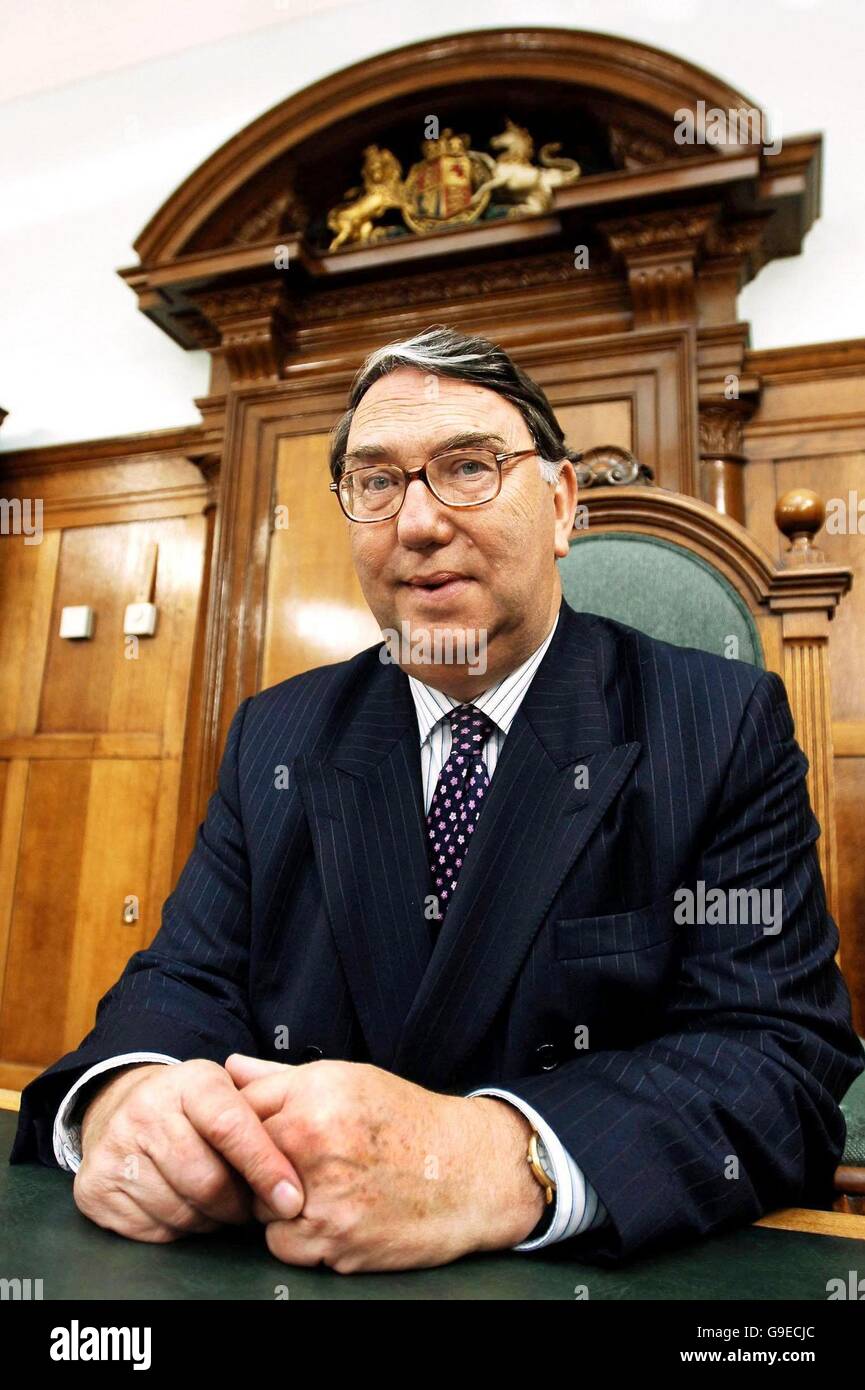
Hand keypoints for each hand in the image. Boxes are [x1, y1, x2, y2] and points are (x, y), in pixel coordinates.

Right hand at [74, 1059, 304, 1242]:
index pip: (231, 1127)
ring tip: (220, 1206)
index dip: (265, 1167)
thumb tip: (308, 1136)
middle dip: (239, 1204)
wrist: (124, 1107)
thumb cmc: (195, 1107)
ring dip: (211, 1220)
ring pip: (182, 1210)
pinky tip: (185, 1209)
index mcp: (191, 1081)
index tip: (292, 1199)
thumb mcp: (230, 1090)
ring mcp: (116, 1148)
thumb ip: (269, 1106)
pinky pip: (152, 1229)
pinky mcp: (95, 1187)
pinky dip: (178, 1229)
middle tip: (251, 1207)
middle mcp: (147, 1109)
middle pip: (207, 1179)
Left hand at [225, 1054, 545, 1272]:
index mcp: (316, 1095)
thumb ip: (282, 1077)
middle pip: (241, 1160)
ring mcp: (323, 1196)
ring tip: (323, 1188)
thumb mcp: (351, 1080)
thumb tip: (229, 1067)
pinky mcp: (334, 1243)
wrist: (470, 1173)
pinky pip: (282, 1245)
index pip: (240, 1108)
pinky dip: (299, 1237)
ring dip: (277, 1203)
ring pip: (257, 1208)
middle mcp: (314, 1142)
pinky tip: (333, 1215)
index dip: (246, 1123)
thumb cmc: (409, 1122)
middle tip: (298, 1162)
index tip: (264, 1131)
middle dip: (260, 1164)